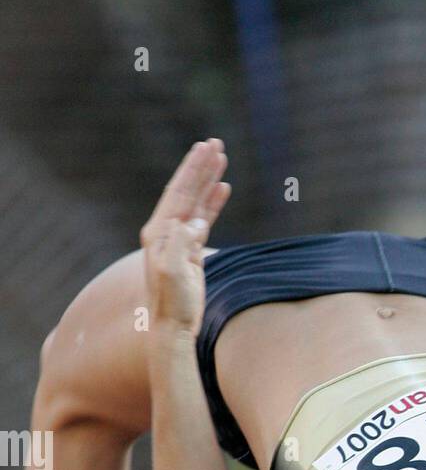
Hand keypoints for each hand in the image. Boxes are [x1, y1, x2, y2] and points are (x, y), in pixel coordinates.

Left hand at [141, 138, 229, 335]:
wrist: (172, 327)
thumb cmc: (171, 303)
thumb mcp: (172, 273)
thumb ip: (180, 244)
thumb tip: (193, 222)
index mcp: (159, 232)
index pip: (178, 193)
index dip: (193, 170)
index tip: (206, 148)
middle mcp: (166, 231)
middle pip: (186, 190)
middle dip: (200, 167)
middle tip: (215, 143)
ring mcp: (178, 239)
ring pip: (195, 201)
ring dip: (207, 180)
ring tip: (221, 157)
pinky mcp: (190, 250)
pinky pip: (203, 218)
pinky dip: (212, 201)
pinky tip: (223, 188)